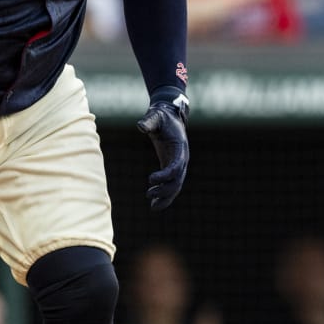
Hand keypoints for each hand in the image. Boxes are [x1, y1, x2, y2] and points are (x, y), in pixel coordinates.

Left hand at [136, 95, 188, 210]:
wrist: (169, 117)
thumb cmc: (162, 117)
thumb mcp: (156, 117)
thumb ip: (149, 121)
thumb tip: (140, 126)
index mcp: (180, 148)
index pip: (176, 167)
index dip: (164, 175)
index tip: (149, 179)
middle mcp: (182, 159)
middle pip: (177, 181)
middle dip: (164, 190)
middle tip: (148, 195)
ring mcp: (178, 164)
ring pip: (175, 186)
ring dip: (165, 198)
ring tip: (152, 207)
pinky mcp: (171, 167)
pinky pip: (170, 184)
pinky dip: (164, 195)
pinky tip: (154, 204)